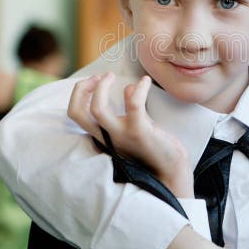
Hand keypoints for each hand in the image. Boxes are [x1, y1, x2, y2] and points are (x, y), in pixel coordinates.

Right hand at [67, 73, 193, 197]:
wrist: (172, 173)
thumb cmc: (156, 150)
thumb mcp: (138, 127)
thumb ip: (131, 110)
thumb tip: (129, 87)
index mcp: (104, 137)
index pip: (76, 116)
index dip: (79, 94)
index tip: (94, 82)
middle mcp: (107, 138)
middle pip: (76, 113)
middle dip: (81, 89)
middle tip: (99, 77)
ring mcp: (121, 136)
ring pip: (97, 109)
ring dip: (101, 87)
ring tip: (111, 75)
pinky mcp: (139, 132)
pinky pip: (133, 104)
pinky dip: (139, 89)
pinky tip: (146, 81)